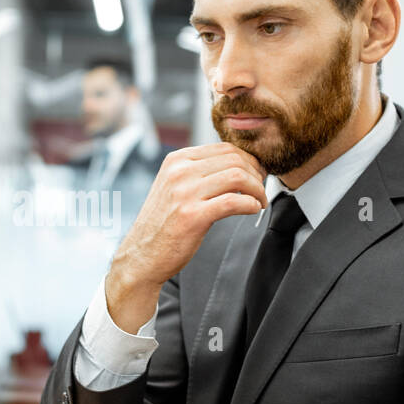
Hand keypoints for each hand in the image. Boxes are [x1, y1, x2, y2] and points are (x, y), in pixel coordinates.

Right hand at [106, 143, 266, 331]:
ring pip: (238, 177)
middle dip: (256, 174)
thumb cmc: (163, 224)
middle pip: (234, 160)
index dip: (248, 160)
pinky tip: (253, 210)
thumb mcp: (174, 187)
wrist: (142, 256)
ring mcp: (185, 193)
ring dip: (257, 189)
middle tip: (261, 188)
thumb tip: (237, 164)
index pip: (224, 148)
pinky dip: (251, 204)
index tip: (257, 174)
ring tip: (260, 201)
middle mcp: (179, 172)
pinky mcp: (193, 216)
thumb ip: (198, 172)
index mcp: (177, 160)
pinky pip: (234, 202)